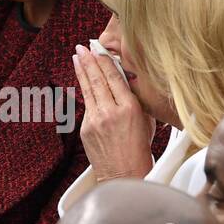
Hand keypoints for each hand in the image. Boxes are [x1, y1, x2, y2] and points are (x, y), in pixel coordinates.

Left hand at [72, 45, 154, 182]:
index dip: (105, 62)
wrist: (124, 175)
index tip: (99, 50)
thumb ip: (136, 99)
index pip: (114, 78)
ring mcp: (95, 120)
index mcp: (129, 108)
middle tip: (82, 48)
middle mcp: (110, 112)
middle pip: (97, 80)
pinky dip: (85, 92)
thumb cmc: (139, 149)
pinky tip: (83, 82)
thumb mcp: (146, 120)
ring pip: (87, 90)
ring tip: (77, 57)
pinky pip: (87, 106)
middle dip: (89, 61)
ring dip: (81, 71)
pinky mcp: (85, 129)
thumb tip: (126, 80)